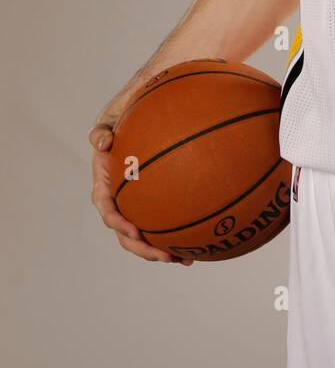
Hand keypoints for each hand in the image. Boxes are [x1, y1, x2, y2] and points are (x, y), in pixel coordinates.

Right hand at [89, 99, 192, 264]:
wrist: (145, 108)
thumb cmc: (127, 111)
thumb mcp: (111, 116)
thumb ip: (103, 128)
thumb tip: (102, 143)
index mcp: (105, 180)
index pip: (105, 206)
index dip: (117, 222)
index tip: (134, 231)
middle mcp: (119, 196)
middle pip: (125, 231)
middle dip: (142, 248)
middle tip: (164, 255)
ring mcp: (138, 201)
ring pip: (145, 233)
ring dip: (161, 250)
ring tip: (183, 259)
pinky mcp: (156, 201)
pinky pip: (166, 221)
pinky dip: (179, 235)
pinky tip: (199, 246)